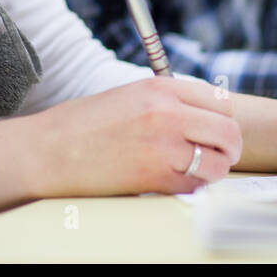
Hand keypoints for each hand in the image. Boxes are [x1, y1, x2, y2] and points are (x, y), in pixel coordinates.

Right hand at [29, 77, 241, 197]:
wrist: (47, 151)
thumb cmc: (84, 124)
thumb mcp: (129, 96)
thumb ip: (167, 102)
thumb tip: (202, 116)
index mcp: (161, 88)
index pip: (220, 100)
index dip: (224, 119)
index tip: (218, 129)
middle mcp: (167, 113)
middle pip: (227, 131)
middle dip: (229, 147)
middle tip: (222, 155)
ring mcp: (162, 146)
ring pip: (217, 163)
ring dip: (213, 170)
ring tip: (199, 171)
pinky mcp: (154, 177)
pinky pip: (193, 186)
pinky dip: (191, 188)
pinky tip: (176, 182)